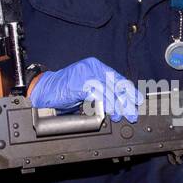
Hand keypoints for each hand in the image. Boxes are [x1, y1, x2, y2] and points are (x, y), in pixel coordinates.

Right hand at [28, 56, 143, 122]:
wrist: (45, 90)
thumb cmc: (65, 90)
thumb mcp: (88, 87)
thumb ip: (102, 90)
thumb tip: (120, 102)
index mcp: (97, 66)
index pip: (118, 78)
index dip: (129, 91)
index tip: (137, 101)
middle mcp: (92, 67)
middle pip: (115, 85)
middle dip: (125, 101)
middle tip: (131, 114)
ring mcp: (85, 74)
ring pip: (107, 91)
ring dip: (115, 106)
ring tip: (119, 116)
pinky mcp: (78, 83)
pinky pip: (95, 95)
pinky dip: (102, 106)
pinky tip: (106, 113)